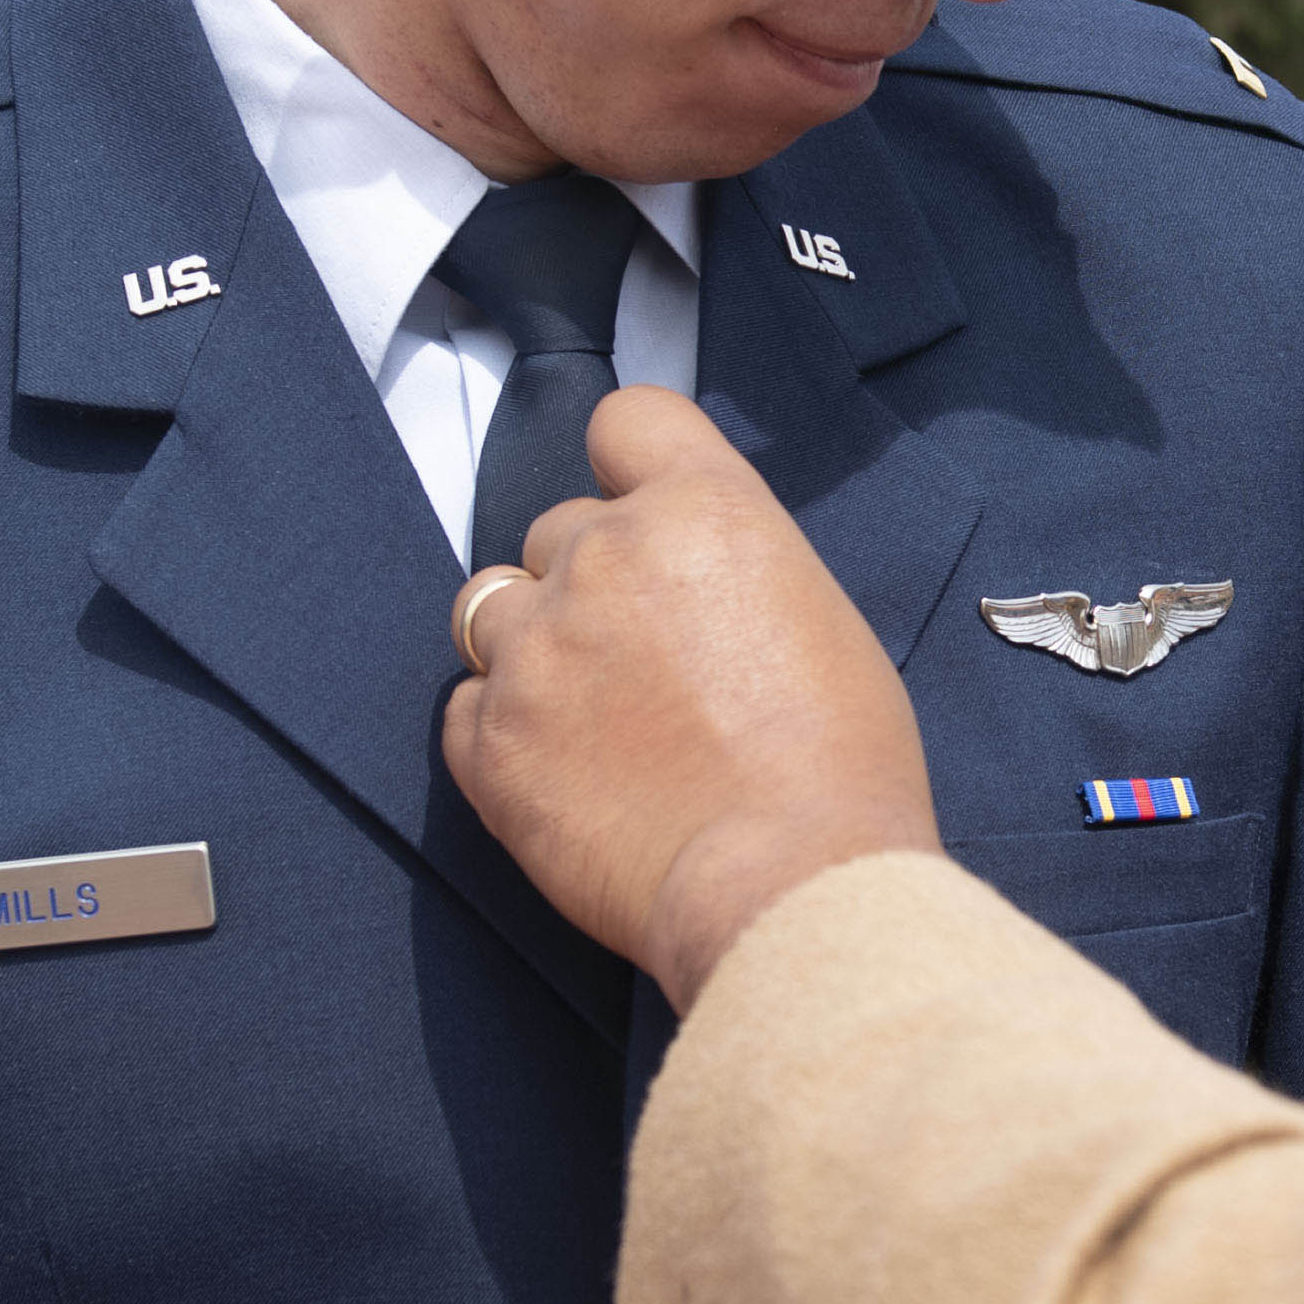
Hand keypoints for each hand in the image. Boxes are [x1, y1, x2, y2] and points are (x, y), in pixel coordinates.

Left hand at [440, 387, 940, 1011]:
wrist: (791, 885)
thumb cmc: (838, 768)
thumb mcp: (820, 617)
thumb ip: (734, 568)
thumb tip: (693, 585)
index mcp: (703, 511)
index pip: (627, 419)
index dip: (630, 464)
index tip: (638, 506)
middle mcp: (604, 558)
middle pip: (558, 526)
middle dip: (591, 580)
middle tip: (644, 658)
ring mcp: (535, 649)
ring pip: (492, 608)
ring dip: (533, 647)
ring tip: (596, 716)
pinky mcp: (489, 741)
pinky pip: (464, 707)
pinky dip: (503, 731)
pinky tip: (569, 772)